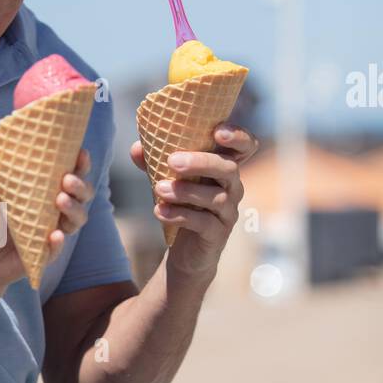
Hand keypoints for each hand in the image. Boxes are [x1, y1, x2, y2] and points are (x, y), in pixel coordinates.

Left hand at [0, 147, 94, 293]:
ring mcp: (51, 231)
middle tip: (66, 180)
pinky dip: (58, 242)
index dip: (79, 164)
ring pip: (77, 220)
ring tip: (60, 200)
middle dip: (80, 185)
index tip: (80, 153)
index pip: (69, 174)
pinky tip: (54, 235)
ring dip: (74, 209)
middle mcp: (53, 210)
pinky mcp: (45, 254)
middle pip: (82, 196)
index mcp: (43, 191)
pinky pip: (57, 248)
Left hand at [129, 124, 259, 274]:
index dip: (238, 136)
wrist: (185, 251)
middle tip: (172, 161)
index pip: (246, 147)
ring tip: (159, 189)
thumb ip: (153, 161)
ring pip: (215, 197)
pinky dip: (180, 215)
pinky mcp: (218, 234)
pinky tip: (159, 212)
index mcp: (223, 168)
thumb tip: (136, 148)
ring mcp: (228, 212)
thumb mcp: (166, 179)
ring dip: (185, 191)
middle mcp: (233, 187)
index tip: (217, 131)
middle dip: (201, 162)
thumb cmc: (180, 205)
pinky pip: (204, 223)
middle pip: (228, 168)